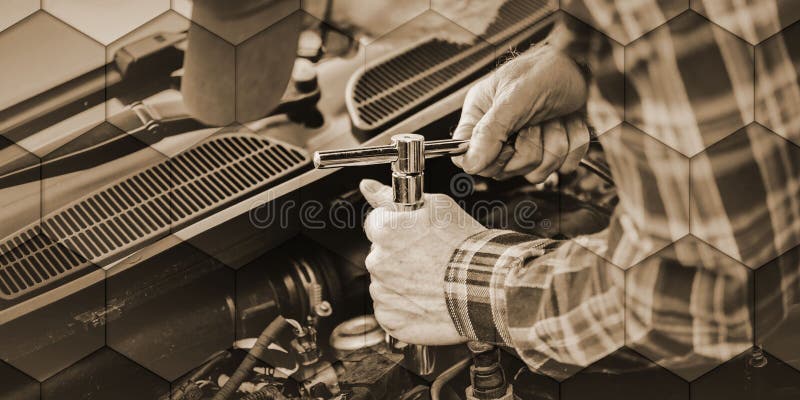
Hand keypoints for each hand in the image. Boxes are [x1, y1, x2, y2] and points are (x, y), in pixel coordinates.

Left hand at [360, 179, 484, 344]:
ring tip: (432, 281)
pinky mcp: (392, 321)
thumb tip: (368, 186)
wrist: (489, 289)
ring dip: (401, 283)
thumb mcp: (436, 207)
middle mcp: (378, 262)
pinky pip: (390, 310)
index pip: (376, 224)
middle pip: (380, 255)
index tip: (415, 236)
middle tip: (429, 259)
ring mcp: (383, 294)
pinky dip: (405, 308)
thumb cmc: (467, 248)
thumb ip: (392, 197)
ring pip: (384, 283)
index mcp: (385, 231)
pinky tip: (427, 300)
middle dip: (399, 256)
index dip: (398, 228)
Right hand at [453, 45, 590, 181]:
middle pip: (505, 170)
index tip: (508, 142)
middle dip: (531, 147)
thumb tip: (471, 162)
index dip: (490, 159)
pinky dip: (572, 145)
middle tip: (538, 119)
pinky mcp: (552, 151)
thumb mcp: (515, 95)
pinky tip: (569, 123)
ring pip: (535, 173)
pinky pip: (561, 168)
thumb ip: (491, 129)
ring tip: (555, 117)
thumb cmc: (548, 69)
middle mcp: (500, 134)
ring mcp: (526, 145)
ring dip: (555, 143)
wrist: (585, 64)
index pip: (468, 158)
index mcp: (481, 117)